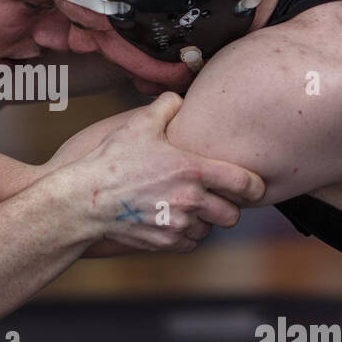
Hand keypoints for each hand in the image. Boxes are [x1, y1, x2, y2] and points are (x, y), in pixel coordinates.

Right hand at [55, 93, 262, 252]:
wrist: (85, 200)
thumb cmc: (112, 160)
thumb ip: (166, 106)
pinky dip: (187, 234)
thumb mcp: (139, 124)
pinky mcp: (165, 243)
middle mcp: (191, 200)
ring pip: (210, 229)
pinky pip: (190, 243)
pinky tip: (173, 219)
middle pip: (233, 215)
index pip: (246, 184)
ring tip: (189, 206)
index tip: (254, 186)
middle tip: (217, 197)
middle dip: (229, 206)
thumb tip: (180, 98)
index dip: (256, 186)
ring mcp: (178, 225)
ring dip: (205, 220)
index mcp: (193, 170)